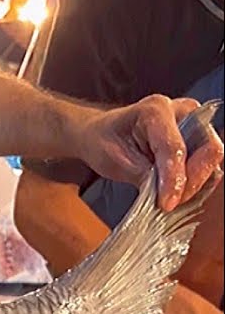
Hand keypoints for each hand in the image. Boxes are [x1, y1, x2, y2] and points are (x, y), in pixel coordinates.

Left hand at [78, 95, 224, 211]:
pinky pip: (208, 164)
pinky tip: (177, 193)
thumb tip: (166, 196)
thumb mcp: (114, 161)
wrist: (103, 134)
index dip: (174, 179)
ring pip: (211, 158)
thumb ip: (143, 175)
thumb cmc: (105, 141)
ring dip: (196, 183)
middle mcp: (183, 111)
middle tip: (170, 202)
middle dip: (193, 180)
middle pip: (207, 148)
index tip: (167, 203)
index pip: (174, 148)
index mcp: (155, 110)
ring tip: (170, 198)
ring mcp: (195, 124)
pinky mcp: (199, 139)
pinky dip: (196, 182)